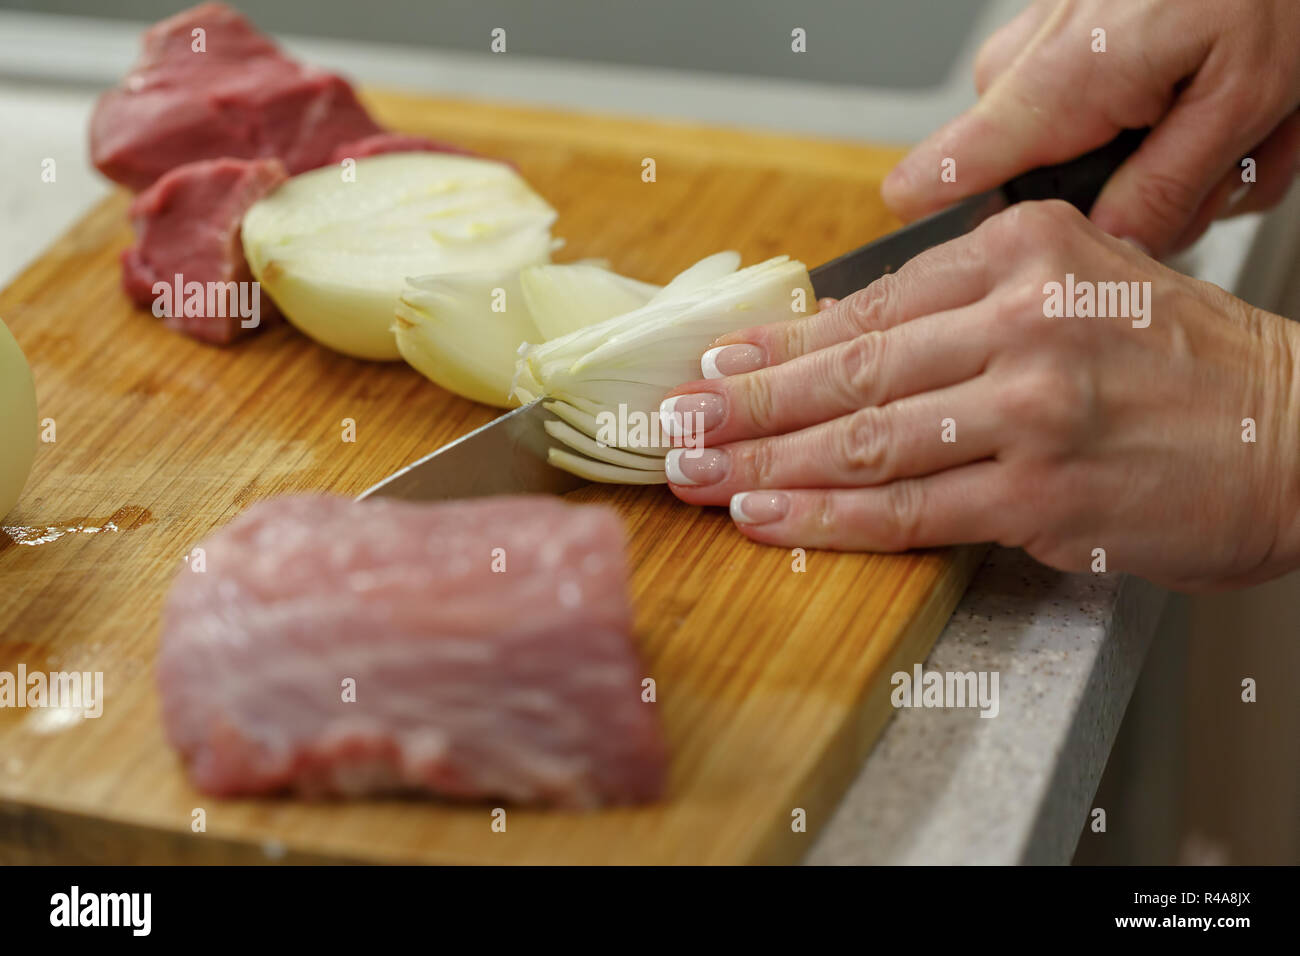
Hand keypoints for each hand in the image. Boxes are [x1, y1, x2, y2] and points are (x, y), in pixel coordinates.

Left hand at [661, 201, 1299, 591]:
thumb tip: (841, 348)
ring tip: (701, 478)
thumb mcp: (1080, 290)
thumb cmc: (1181, 366)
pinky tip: (772, 518)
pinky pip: (910, 510)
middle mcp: (1025, 318)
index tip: (715, 371)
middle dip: (749, 408)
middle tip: (678, 427)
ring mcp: (1034, 406)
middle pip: (852, 371)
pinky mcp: (1045, 491)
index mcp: (1024, 254)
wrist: (1298, 431)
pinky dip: (828, 518)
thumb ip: (967, 310)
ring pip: (867, 441)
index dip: (779, 350)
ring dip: (768, 465)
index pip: (869, 309)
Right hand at [882, 0, 1299, 256]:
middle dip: (1135, 198)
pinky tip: (1215, 94)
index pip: (933, 182)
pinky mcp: (1066, 39)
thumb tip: (1110, 252)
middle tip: (1213, 174)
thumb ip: (1165, 190)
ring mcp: (1041, 49)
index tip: (996, 270)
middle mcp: (1027, 63)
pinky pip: (1097, 112)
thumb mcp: (1244, 95)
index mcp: (1055, 82)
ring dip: (1170, 159)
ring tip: (1236, 127)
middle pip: (1039, 192)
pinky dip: (1166, 116)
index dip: (952, 241)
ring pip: (1081, 157)